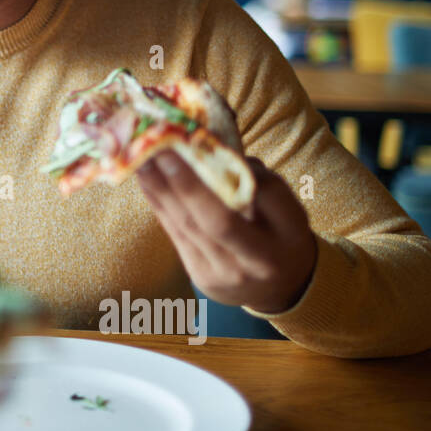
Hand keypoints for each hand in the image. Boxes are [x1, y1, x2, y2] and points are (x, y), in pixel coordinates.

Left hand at [136, 151, 316, 314]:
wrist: (275, 289)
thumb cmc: (280, 237)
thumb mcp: (288, 213)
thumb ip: (263, 186)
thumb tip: (219, 149)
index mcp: (288, 240)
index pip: (267, 197)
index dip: (240, 169)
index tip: (214, 142)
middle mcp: (256, 262)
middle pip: (219, 221)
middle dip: (187, 184)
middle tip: (162, 150)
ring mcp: (223, 274)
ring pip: (188, 225)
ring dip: (161, 188)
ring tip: (142, 157)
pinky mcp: (199, 275)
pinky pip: (174, 233)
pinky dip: (158, 202)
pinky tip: (146, 179)